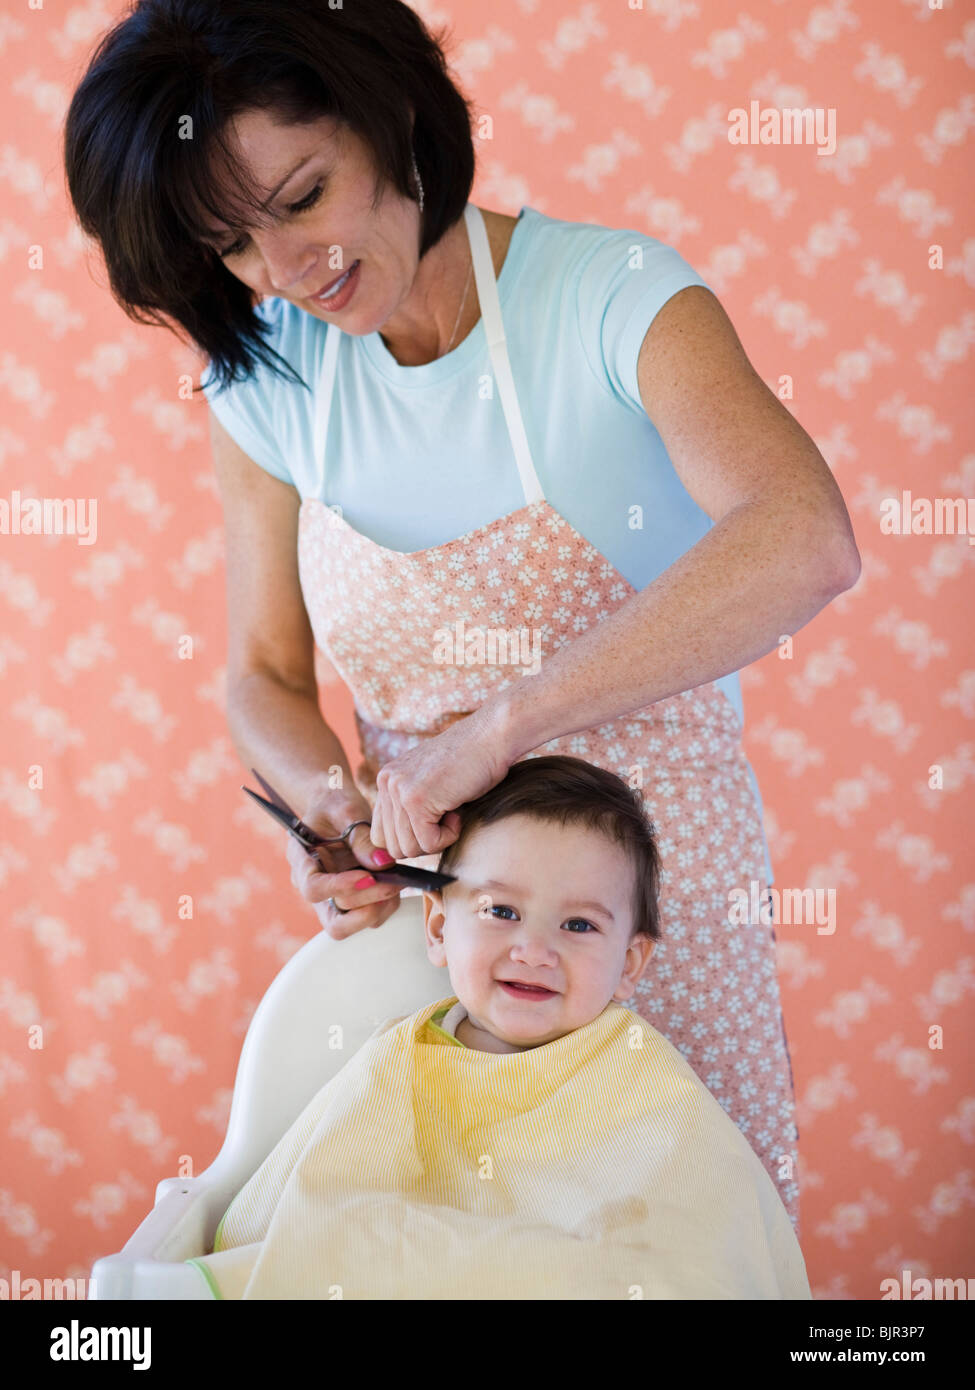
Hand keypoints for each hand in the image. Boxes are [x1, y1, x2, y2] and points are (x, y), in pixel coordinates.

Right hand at [286, 789, 402, 939]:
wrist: (337, 808)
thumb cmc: (336, 805)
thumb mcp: (347, 810)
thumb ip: (361, 836)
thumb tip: (382, 863)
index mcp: (301, 860)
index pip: (313, 887)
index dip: (339, 887)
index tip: (368, 876)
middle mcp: (312, 886)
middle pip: (333, 919)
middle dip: (366, 903)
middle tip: (392, 883)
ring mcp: (330, 899)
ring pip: (351, 924)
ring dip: (378, 907)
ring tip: (399, 880)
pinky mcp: (351, 902)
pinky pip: (368, 918)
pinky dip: (386, 906)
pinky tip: (397, 882)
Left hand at [370, 703, 515, 859]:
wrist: (492, 737)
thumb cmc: (471, 762)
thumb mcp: (429, 783)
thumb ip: (408, 809)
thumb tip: (397, 852)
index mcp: (387, 780)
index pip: (380, 834)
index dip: (409, 840)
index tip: (432, 825)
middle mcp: (386, 783)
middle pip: (393, 847)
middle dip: (423, 843)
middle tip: (446, 818)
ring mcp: (399, 790)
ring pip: (409, 849)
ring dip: (438, 839)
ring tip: (453, 811)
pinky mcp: (417, 799)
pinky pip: (429, 843)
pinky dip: (449, 836)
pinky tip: (458, 811)